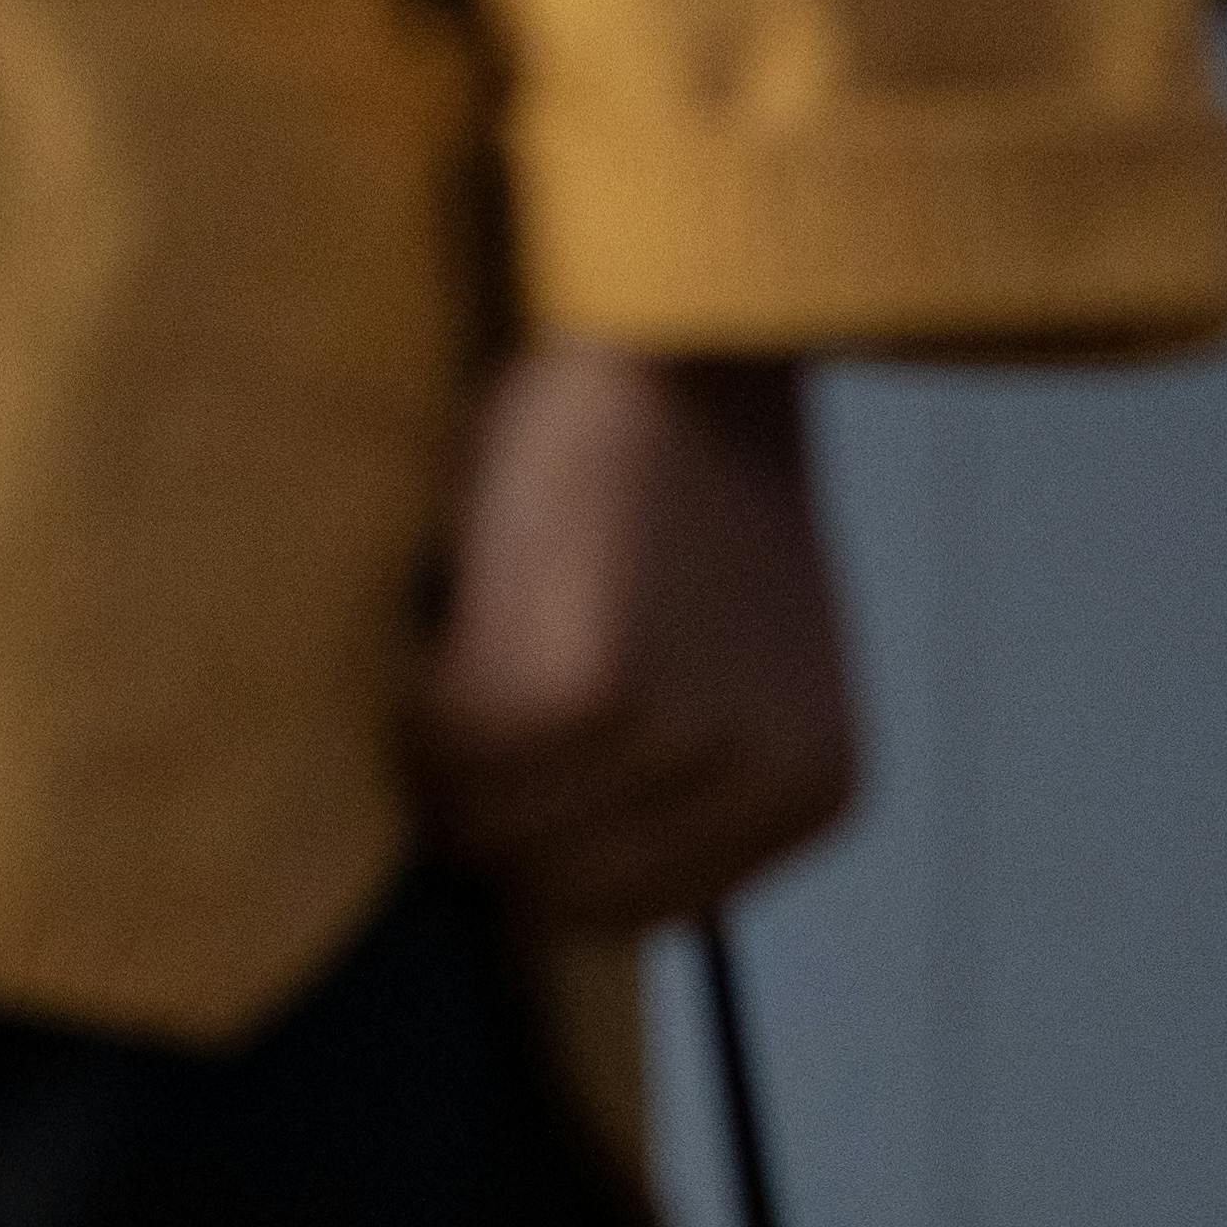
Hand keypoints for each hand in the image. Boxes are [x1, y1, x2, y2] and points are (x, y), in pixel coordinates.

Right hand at [408, 342, 855, 928]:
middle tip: (469, 696)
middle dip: (491, 813)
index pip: (635, 910)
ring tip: (468, 635)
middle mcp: (757, 779)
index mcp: (812, 787)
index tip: (525, 748)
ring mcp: (672, 740)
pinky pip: (442, 750)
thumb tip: (535, 884)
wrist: (670, 317)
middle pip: (557, 896)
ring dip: (444, 750)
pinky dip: (415, 687)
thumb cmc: (675, 477)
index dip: (550, 840)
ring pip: (488, 829)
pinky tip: (453, 603)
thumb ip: (668, 773)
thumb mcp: (718, 654)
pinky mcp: (574, 689)